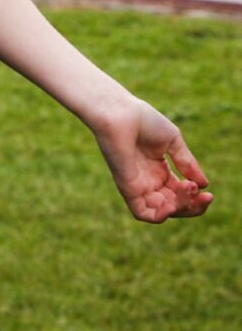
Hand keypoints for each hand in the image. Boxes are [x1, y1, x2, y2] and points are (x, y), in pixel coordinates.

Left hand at [92, 97, 211, 223]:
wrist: (122, 114)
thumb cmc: (144, 121)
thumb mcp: (173, 142)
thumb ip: (188, 164)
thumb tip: (203, 184)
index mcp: (159, 170)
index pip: (180, 194)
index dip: (196, 198)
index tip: (208, 192)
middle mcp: (148, 181)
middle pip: (174, 206)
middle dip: (192, 206)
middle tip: (203, 195)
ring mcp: (137, 185)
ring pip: (162, 211)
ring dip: (181, 208)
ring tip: (188, 190)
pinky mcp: (127, 187)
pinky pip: (142, 213)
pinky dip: (159, 216)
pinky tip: (172, 205)